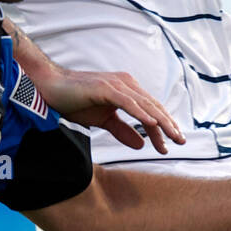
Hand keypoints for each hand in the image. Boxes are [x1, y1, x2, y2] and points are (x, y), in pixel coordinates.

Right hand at [36, 68, 185, 154]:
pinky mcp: (105, 88)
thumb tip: (141, 145)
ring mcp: (116, 85)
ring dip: (160, 122)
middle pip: (153, 108)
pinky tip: (151, 124)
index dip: (162, 128)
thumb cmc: (75, 101)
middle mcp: (126, 85)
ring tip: (172, 136)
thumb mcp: (104, 120)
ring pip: (145, 105)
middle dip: (168, 126)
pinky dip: (140, 113)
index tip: (171, 145)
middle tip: (181, 142)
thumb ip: (122, 130)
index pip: (150, 112)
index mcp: (128, 91)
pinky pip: (127, 102)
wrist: (50, 87)